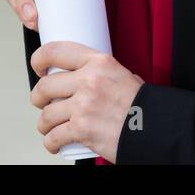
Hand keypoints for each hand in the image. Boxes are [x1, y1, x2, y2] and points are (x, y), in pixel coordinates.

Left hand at [30, 41, 143, 161]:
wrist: (157, 129)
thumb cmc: (142, 105)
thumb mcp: (123, 75)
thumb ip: (100, 74)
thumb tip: (80, 75)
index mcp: (99, 62)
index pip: (56, 51)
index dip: (39, 59)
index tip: (37, 67)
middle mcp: (89, 81)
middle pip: (45, 86)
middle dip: (38, 98)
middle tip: (41, 103)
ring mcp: (84, 105)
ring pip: (46, 114)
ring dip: (43, 124)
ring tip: (48, 127)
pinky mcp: (82, 130)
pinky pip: (54, 136)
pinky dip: (50, 142)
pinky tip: (54, 143)